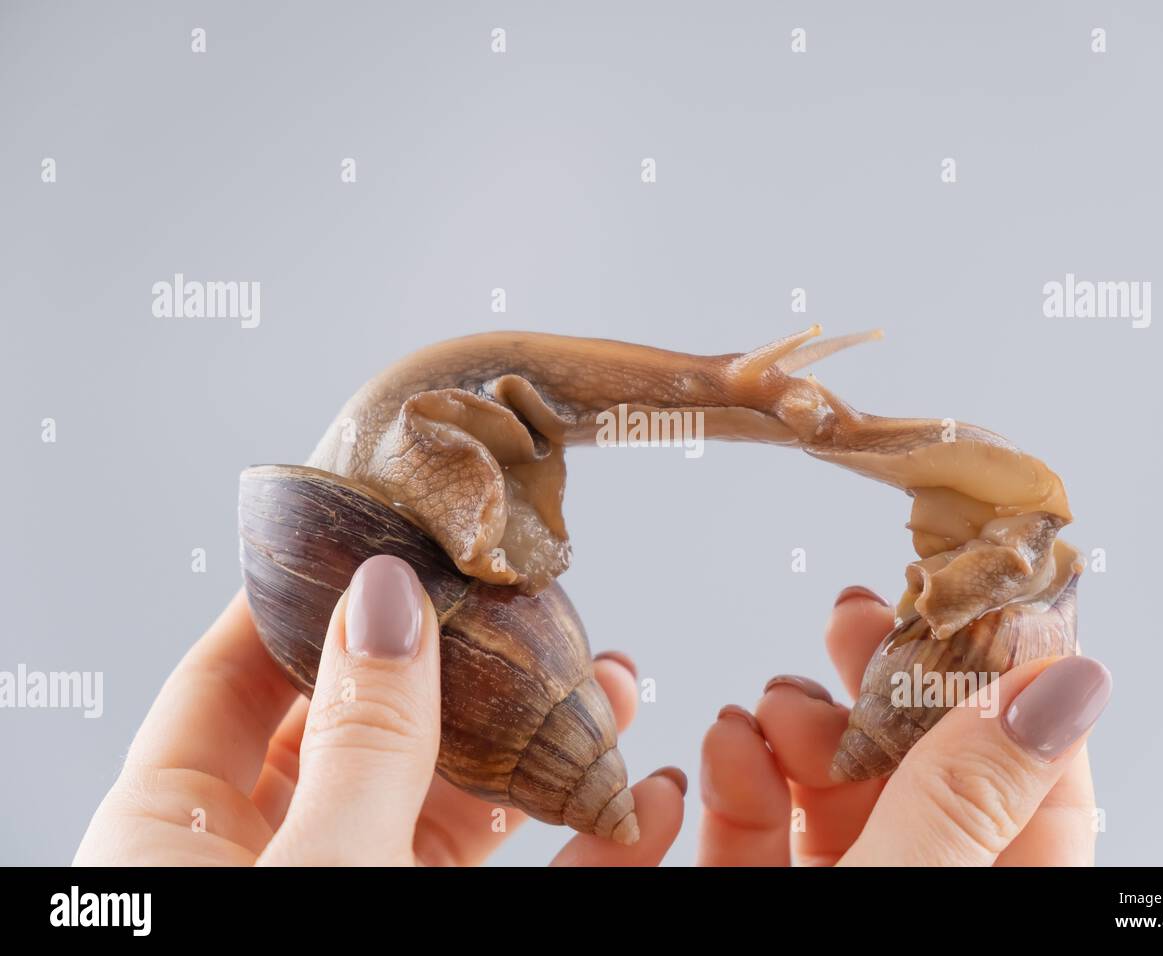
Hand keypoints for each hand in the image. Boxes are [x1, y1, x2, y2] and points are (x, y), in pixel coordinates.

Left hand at [75, 555, 683, 865]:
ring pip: (432, 793)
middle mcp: (253, 854)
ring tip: (607, 675)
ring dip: (521, 735)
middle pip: (352, 721)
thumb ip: (359, 737)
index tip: (382, 530)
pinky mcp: (411, 931)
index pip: (234, 670)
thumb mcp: (318, 870)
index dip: (307, 594)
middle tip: (520, 598)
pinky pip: (478, 859)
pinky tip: (624, 788)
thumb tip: (384, 594)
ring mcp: (340, 890)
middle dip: (449, 659)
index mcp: (169, 828)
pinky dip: (552, 824)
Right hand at [697, 586, 1110, 865]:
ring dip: (799, 726)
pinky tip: (727, 743)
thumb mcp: (911, 884)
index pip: (1042, 778)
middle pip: (928, 770)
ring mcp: (852, 897)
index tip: (973, 593)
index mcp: (1002, 893)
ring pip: (838, 794)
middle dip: (884, 685)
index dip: (1011, 678)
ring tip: (775, 700)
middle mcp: (935, 888)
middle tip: (855, 617)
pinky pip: (760, 833)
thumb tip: (1067, 679)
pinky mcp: (771, 907)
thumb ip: (968, 791)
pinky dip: (740, 780)